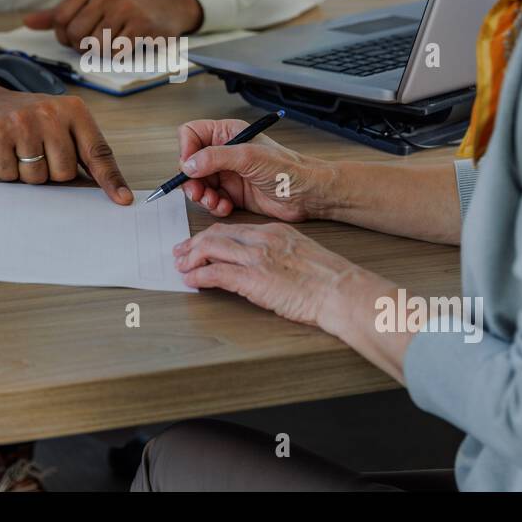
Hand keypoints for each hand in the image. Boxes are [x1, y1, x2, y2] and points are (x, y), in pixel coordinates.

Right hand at [0, 80, 132, 204]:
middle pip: (64, 172)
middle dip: (51, 173)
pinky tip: (5, 152)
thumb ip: (82, 150)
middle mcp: (51, 113)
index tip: (122, 199)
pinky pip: (10, 175)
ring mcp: (23, 122)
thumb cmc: (29, 120)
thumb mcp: (60, 124)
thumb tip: (107, 189)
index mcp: (74, 111)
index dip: (110, 179)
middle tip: (39, 154)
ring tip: (20, 151)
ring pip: (37, 177)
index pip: (98, 151)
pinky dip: (7, 171)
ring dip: (28, 174)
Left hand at [22, 0, 202, 51]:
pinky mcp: (142, 26)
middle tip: (99, 40)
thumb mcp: (91, 4)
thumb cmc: (124, 9)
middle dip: (84, 46)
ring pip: (96, 47)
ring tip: (114, 41)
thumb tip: (27, 22)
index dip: (66, 35)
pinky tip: (127, 45)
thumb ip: (58, 14)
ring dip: (103, 52)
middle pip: (77, 35)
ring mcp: (125, 10)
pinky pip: (116, 53)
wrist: (167, 8)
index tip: (80, 33)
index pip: (60, 20)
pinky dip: (119, 56)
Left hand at [173, 222, 355, 328]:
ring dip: (191, 258)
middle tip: (181, 252)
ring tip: (181, 266)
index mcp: (274, 232)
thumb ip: (279, 254)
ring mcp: (257, 258)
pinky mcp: (253, 279)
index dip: (211, 236)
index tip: (199, 243)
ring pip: (211, 249)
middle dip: (194, 243)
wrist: (341, 291)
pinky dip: (199, 277)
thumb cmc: (329, 279)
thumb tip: (264, 265)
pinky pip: (216, 273)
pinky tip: (191, 282)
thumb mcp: (301, 255)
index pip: (233, 229)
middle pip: (217, 235)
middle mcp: (262, 240)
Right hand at [176, 118, 333, 221]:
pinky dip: (214, 206)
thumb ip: (215, 158)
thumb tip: (190, 163)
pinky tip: (226, 207)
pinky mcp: (232, 193)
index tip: (189, 166)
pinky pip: (210, 200)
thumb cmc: (287, 169)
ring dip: (202, 195)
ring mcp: (227, 174)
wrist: (306, 194)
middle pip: (191, 163)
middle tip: (198, 191)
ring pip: (198, 184)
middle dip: (191, 179)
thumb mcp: (248, 157)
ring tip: (214, 201)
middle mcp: (225, 152)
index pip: (192, 134)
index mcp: (228, 134)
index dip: (186, 150)